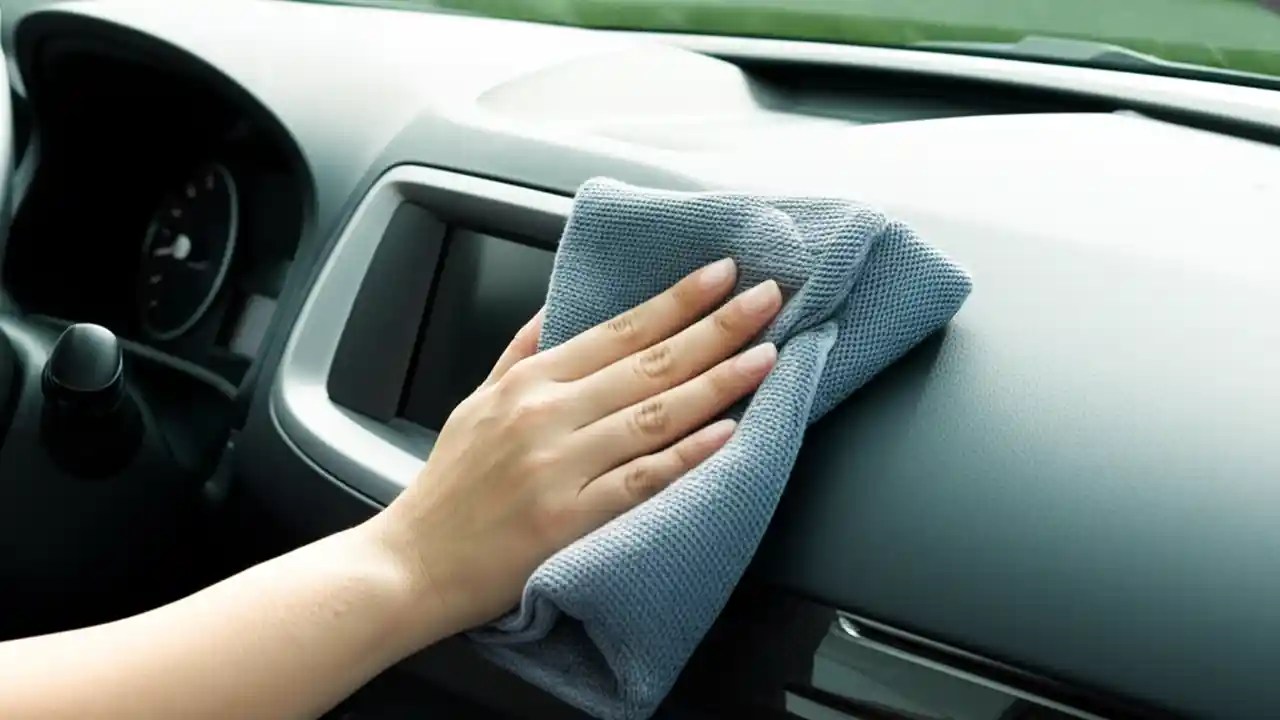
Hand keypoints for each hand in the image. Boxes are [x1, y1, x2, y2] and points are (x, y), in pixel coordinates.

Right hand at [370, 258, 781, 639]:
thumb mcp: (475, 401)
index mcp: (529, 382)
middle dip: (716, 326)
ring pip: (653, 415)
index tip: (723, 274)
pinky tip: (727, 434)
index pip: (618, 328)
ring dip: (717, 382)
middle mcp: (545, 416)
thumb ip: (521, 351)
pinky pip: (639, 482)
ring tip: (765, 357)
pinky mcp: (567, 521)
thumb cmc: (448, 488)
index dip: (677, 300)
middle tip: (768, 299)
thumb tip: (558, 307)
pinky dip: (686, 457)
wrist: (412, 563)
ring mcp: (558, 468)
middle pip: (648, 363)